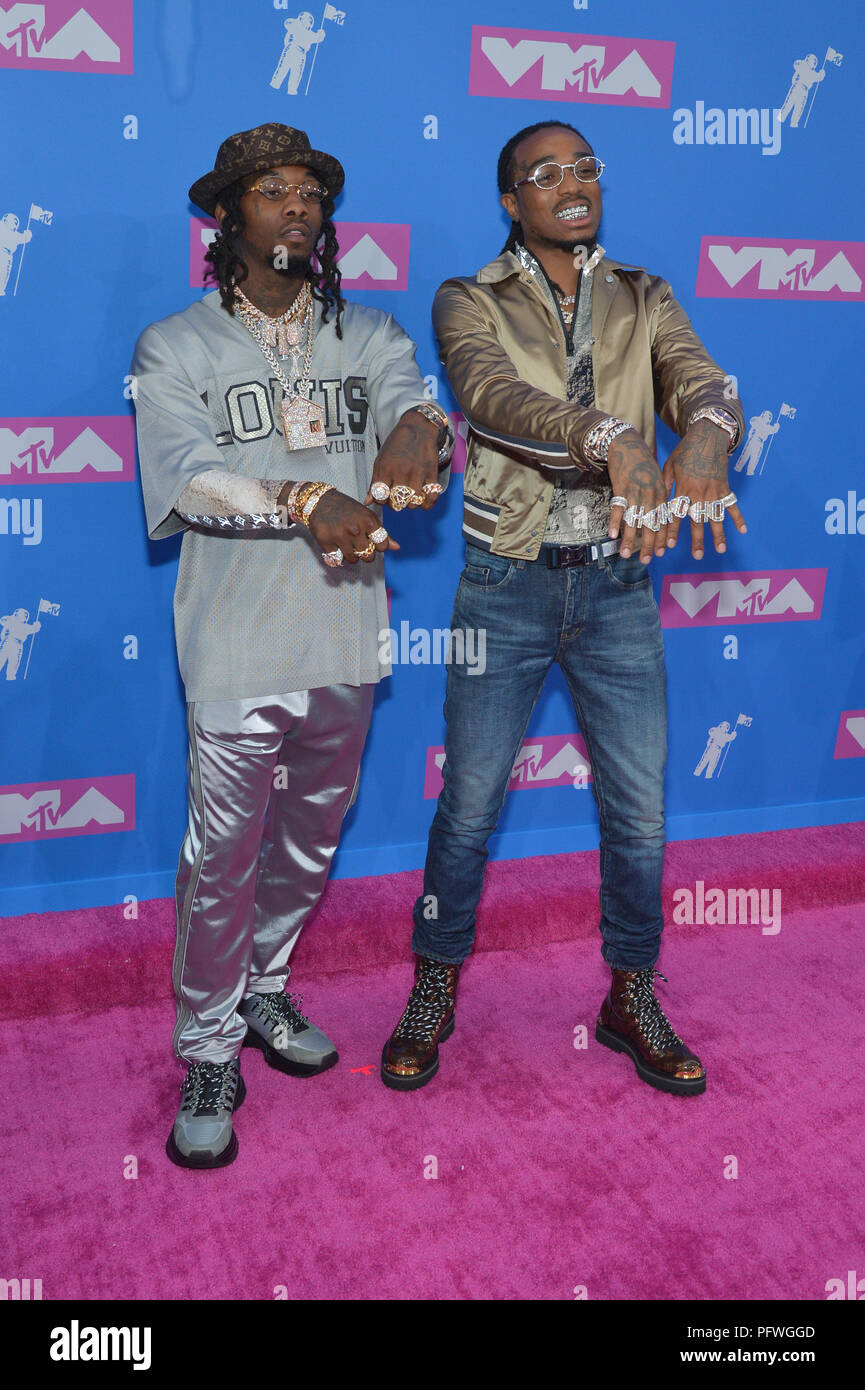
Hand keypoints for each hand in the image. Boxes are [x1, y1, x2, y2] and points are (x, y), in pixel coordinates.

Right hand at [307, 490, 398, 563]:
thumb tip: (397, 547)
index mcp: (369, 520)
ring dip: (351, 556)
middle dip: (365, 554)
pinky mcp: (326, 542)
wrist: (320, 501)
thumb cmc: (347, 509)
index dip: (377, 546)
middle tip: (357, 544)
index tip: (370, 541)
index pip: (382, 546)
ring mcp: (340, 536)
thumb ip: (382, 532)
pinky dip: (338, 556)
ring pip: (353, 560)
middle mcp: (356, 529)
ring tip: (346, 544)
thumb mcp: (366, 516)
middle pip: (368, 556)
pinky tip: (336, 544)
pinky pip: (338, 560)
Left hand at [364, 409, 441, 510]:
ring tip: (409, 497)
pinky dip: (427, 504)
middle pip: (396, 503)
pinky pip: (431, 497)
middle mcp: (401, 472)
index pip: (380, 497)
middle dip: (395, 504)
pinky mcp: (431, 474)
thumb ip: (374, 482)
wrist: (418, 427)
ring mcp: (418, 474)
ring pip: (413, 504)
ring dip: (410, 504)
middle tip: (397, 497)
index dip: (381, 501)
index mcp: (386, 468)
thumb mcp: (381, 459)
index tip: (384, 496)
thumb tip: (367, 502)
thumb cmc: (397, 444)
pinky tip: (423, 500)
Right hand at [606, 429, 669, 561]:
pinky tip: (612, 535)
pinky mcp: (621, 488)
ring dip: (630, 539)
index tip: (661, 552)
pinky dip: (614, 522)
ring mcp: (636, 492)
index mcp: (660, 494)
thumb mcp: (657, 479)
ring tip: (625, 554)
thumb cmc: (642, 464)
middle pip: (650, 524)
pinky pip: (618, 508)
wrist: (628, 444)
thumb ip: (660, 497)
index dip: (662, 537)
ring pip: (634, 520)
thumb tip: (660, 516)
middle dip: (648, 545)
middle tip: (646, 561)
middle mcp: (650, 495)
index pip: (664, 520)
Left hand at [662, 419, 746, 558]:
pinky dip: (738, 517)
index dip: (673, 530)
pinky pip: (732, 505)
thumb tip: (658, 501)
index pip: (677, 514)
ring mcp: (714, 491)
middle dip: (697, 539)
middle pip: (698, 520)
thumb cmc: (686, 450)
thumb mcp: (670, 465)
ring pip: (716, 516)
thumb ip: (665, 484)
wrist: (709, 435)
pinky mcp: (725, 487)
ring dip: (719, 534)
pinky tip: (743, 531)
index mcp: (683, 488)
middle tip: (698, 556)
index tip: (670, 546)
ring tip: (720, 549)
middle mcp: (700, 492)